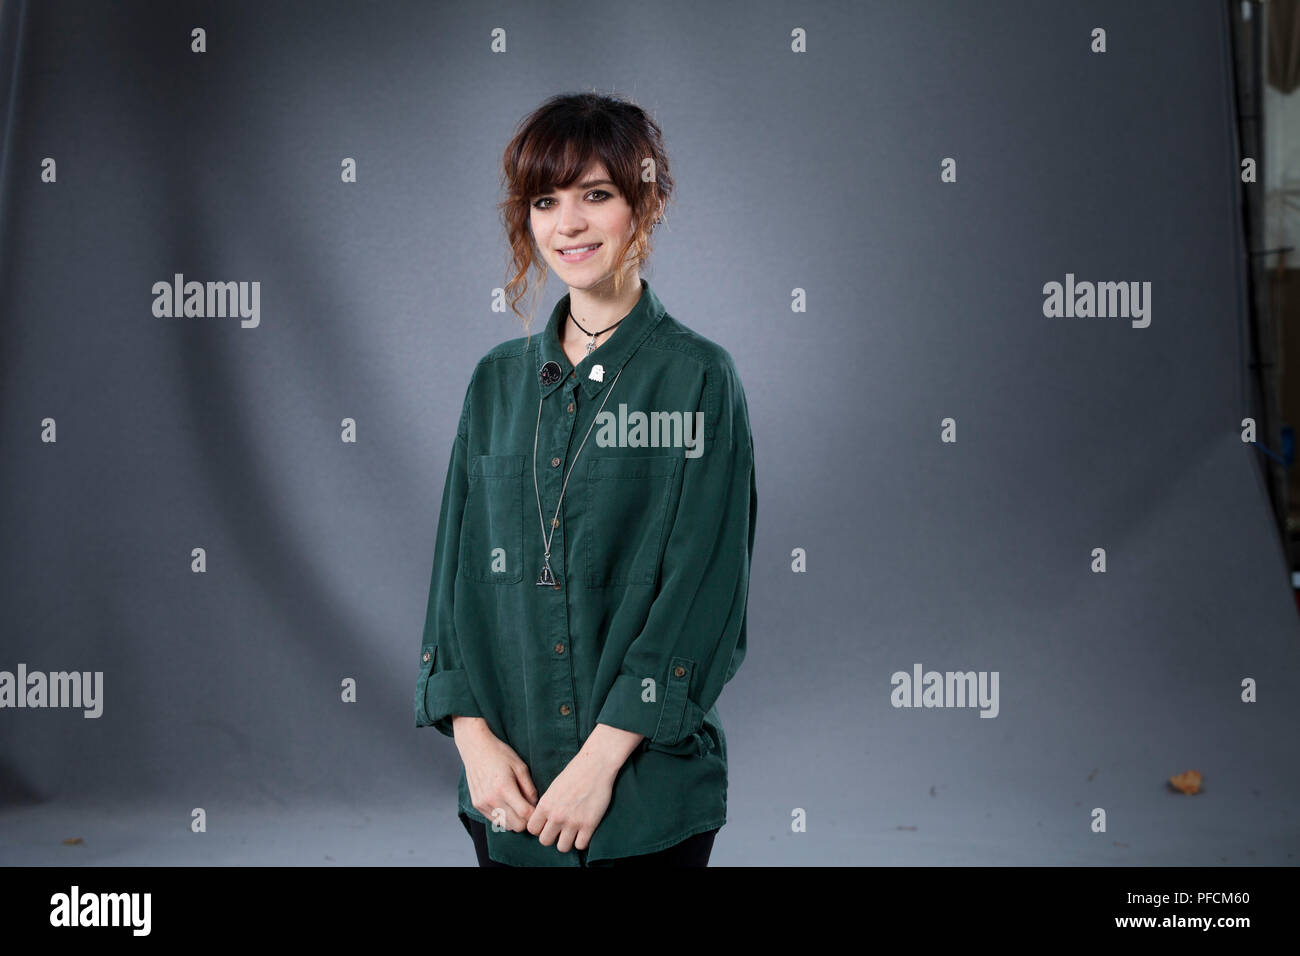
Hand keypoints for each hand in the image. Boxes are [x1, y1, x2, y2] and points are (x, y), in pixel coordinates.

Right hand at [453, 716, 537, 831]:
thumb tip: (535, 805)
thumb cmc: (499, 754)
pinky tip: (505, 803)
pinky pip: (494, 820)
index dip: (534, 815)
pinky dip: (502, 817)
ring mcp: (482, 803)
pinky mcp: (477, 804)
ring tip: (516, 806)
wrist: (476, 748)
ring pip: (505, 825)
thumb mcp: (520, 767)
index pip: (525, 814)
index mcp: (504, 788)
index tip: (537, 809)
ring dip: (514, 820)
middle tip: (528, 808)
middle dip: (525, 820)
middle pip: (516, 825)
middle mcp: (492, 799)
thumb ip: (529, 788)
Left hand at [528, 724, 643, 852]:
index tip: (546, 824)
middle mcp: (556, 815)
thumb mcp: (553, 787)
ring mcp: (573, 821)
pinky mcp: (589, 824)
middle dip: (551, 836)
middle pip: (545, 841)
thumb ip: (547, 805)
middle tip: (559, 829)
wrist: (596, 765)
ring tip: (572, 832)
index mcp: (545, 805)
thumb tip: (543, 820)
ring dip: (566, 841)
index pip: (532, 829)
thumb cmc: (575, 772)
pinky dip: (582, 841)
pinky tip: (584, 831)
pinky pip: (580, 846)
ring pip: (562, 847)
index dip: (539, 828)